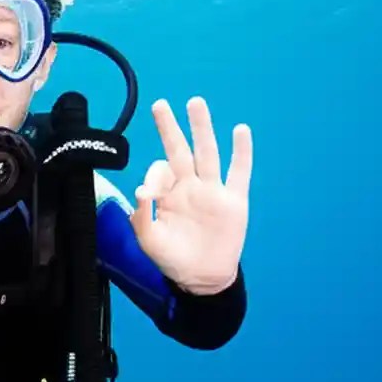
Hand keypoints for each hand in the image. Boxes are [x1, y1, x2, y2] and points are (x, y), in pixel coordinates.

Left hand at [130, 97, 252, 294]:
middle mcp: (189, 186)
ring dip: (202, 128)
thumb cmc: (172, 258)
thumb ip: (141, 217)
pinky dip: (242, 152)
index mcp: (167, 194)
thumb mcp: (149, 241)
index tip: (149, 192)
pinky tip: (240, 130)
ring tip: (195, 103)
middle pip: (180, 150)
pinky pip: (240, 172)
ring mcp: (212, 190)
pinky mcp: (234, 200)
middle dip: (170, 128)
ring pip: (207, 153)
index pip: (159, 171)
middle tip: (159, 104)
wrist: (202, 278)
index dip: (153, 175)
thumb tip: (140, 190)